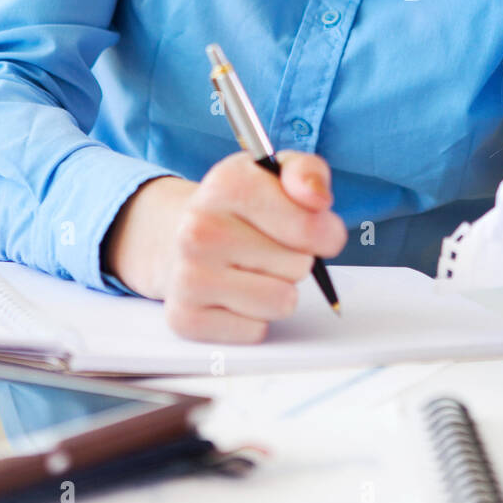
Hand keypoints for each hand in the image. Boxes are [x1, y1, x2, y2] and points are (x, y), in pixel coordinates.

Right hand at [102, 151, 346, 342]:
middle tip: (270, 245)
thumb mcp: (275, 172)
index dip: (326, 232)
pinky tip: (234, 291)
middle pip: (300, 266)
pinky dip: (254, 316)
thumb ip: (307, 173)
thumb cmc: (240, 206)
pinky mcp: (187, 318)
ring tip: (254, 269)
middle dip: (296, 258)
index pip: (310, 228)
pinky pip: (257, 330)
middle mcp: (200, 230)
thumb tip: (317, 198)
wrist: (177, 236)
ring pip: (282, 302)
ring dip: (279, 289)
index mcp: (227, 185)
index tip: (313, 229)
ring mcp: (189, 276)